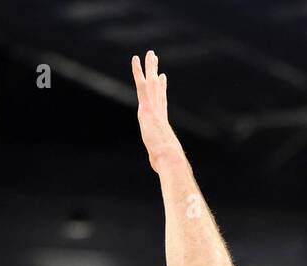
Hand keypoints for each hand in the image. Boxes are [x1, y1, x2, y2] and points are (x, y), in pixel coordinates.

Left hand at [132, 50, 183, 171]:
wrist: (170, 159)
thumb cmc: (167, 164)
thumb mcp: (161, 161)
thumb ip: (159, 161)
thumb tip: (163, 170)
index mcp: (162, 123)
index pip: (162, 103)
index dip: (162, 90)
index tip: (162, 78)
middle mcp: (159, 112)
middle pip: (158, 89)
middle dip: (156, 74)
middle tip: (155, 60)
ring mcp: (153, 109)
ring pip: (151, 83)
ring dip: (150, 67)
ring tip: (150, 53)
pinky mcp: (147, 108)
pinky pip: (142, 85)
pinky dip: (138, 72)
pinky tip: (136, 60)